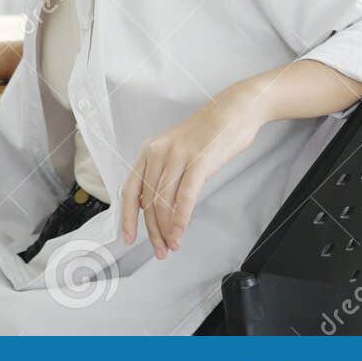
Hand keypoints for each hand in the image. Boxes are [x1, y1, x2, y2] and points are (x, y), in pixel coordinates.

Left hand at [118, 87, 267, 258]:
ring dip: (167, 229)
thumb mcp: (177, 150)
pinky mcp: (197, 161)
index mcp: (149, 151)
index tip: (128, 237)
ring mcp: (177, 156)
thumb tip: (156, 207)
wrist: (234, 110)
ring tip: (173, 245)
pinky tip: (180, 232)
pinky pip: (184, 197)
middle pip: (147, 200)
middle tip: (160, 250)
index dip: (127, 216)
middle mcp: (157, 152)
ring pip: (163, 202)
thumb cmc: (208, 134)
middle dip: (152, 230)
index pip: (130, 189)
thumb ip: (165, 174)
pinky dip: (181, 219)